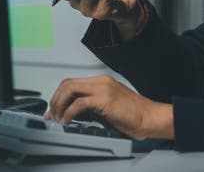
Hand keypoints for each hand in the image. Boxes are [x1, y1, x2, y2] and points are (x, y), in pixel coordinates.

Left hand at [46, 75, 173, 140]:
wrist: (150, 117)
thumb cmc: (134, 115)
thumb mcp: (106, 110)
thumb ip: (89, 109)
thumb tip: (71, 115)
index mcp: (103, 82)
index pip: (73, 83)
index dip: (59, 96)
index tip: (53, 109)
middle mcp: (102, 82)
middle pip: (68, 83)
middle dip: (55, 99)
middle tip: (52, 114)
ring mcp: (103, 89)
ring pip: (70, 89)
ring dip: (59, 105)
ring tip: (58, 118)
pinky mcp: (105, 99)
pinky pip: (79, 103)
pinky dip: (69, 113)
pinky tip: (68, 121)